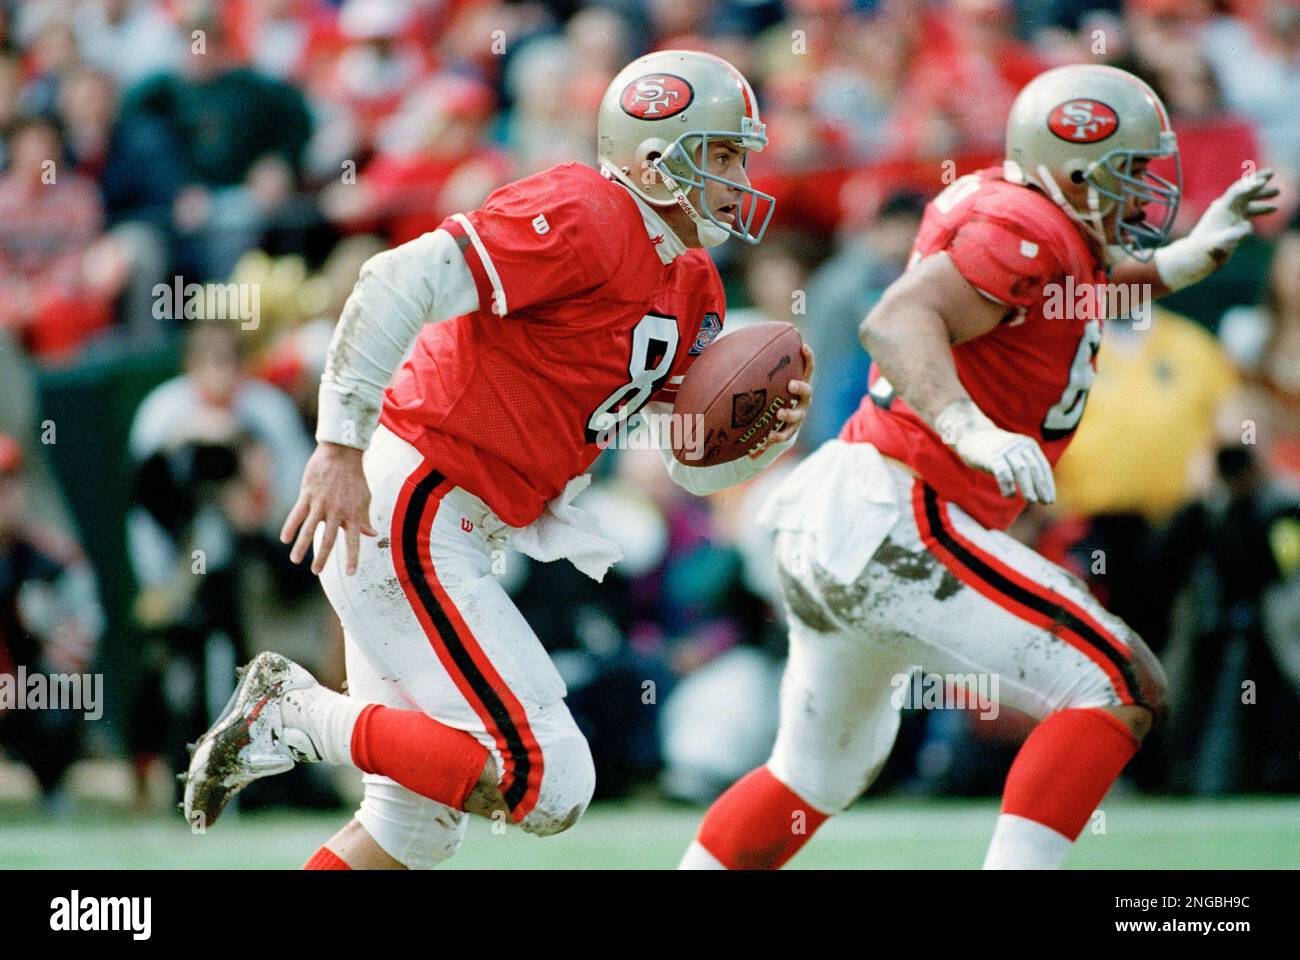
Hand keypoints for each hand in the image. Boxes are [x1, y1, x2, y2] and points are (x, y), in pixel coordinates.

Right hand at [280, 442, 376, 574]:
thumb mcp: (364, 498)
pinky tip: (284, 539)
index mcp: (353, 514)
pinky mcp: (308, 494)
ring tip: (295, 560)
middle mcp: (337, 511)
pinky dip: (290, 526)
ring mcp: (321, 503)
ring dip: (301, 546)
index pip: (353, 541)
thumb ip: (365, 518)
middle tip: (316, 572)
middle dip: (322, 558)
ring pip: (310, 529)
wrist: (341, 454)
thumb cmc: (354, 477)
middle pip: (328, 539)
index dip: (352, 557)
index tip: (350, 573)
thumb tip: (372, 534)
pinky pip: (297, 513)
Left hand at [769, 343, 814, 443]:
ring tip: (779, 413)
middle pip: (807, 391)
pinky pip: (787, 434)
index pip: (808, 368)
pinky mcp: (791, 430)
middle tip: (791, 384)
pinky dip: (779, 436)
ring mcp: (798, 415)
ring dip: (789, 413)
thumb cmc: (772, 393)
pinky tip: (770, 436)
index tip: (802, 346)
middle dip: (800, 387)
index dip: (808, 357)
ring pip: (798, 415)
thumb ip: (760, 366)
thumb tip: (738, 347)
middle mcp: (803, 399)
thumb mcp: (769, 380)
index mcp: (799, 383)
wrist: (777, 421)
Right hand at [935, 399, 1054, 503]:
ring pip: (1021, 470)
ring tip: (1032, 501)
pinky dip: (1008, 485)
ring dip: (1028, 487)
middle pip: (1034, 468)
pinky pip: (1003, 472)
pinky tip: (1010, 495)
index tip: (1050, 500)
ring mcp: (1006, 450)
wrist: (972, 435)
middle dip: (1041, 487)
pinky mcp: (992, 457)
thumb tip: (1039, 491)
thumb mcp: (1015, 453)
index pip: (1042, 466)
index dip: (1048, 484)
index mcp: (1029, 445)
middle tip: (1046, 502)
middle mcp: (1019, 446)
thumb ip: (1026, 466)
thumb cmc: (996, 450)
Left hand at [1155, 169, 1279, 290]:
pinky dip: (1261, 208)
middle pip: (1244, 190)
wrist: (1196, 256)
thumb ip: (1234, 234)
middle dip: (1258, 181)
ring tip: (1277, 191)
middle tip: (1272, 173)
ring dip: (1262, 194)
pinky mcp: (1232, 222)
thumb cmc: (1206, 250)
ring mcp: (1229, 214)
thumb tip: (1248, 226)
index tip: (1262, 182)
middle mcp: (1225, 208)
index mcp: (1221, 209)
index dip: (1249, 186)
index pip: (1236, 192)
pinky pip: (1248, 210)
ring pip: (1248, 199)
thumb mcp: (1220, 243)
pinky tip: (1274, 208)